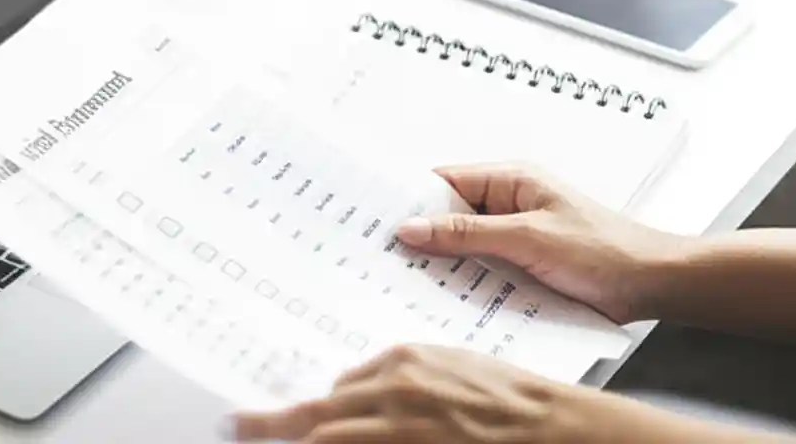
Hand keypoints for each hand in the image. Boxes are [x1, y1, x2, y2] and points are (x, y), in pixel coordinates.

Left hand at [229, 345, 779, 443]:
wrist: (556, 425)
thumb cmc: (510, 398)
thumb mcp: (452, 369)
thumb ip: (405, 378)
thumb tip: (361, 390)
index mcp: (402, 359)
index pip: (340, 382)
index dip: (307, 404)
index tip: (279, 411)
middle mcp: (392, 388)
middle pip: (319, 410)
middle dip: (276, 422)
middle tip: (238, 425)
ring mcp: (399, 425)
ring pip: (326, 435)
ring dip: (293, 439)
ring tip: (252, 435)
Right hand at [396, 164, 686, 322]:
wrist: (654, 284)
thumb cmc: (605, 251)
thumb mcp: (528, 239)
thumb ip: (467, 233)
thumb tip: (412, 226)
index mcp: (510, 180)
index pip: (443, 180)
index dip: (409, 197)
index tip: (375, 216)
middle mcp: (509, 202)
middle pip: (448, 214)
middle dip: (421, 234)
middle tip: (385, 255)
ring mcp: (516, 234)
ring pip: (463, 246)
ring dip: (445, 262)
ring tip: (409, 279)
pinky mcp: (524, 264)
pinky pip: (483, 269)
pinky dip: (467, 281)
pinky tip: (449, 297)